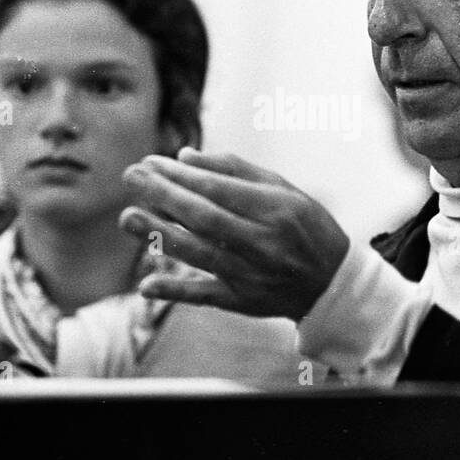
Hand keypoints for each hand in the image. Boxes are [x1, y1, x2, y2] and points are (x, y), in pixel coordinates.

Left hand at [118, 147, 350, 320]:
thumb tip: (184, 157)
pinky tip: (147, 285)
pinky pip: (206, 297)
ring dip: (161, 236)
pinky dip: (177, 291)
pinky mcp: (243, 301)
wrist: (331, 284)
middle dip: (164, 195)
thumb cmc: (305, 226)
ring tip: (128, 217)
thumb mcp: (283, 189)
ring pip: (200, 254)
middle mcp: (263, 242)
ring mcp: (251, 274)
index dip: (182, 175)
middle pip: (204, 217)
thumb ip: (236, 171)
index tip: (151, 162)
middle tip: (129, 177)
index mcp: (276, 210)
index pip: (220, 189)